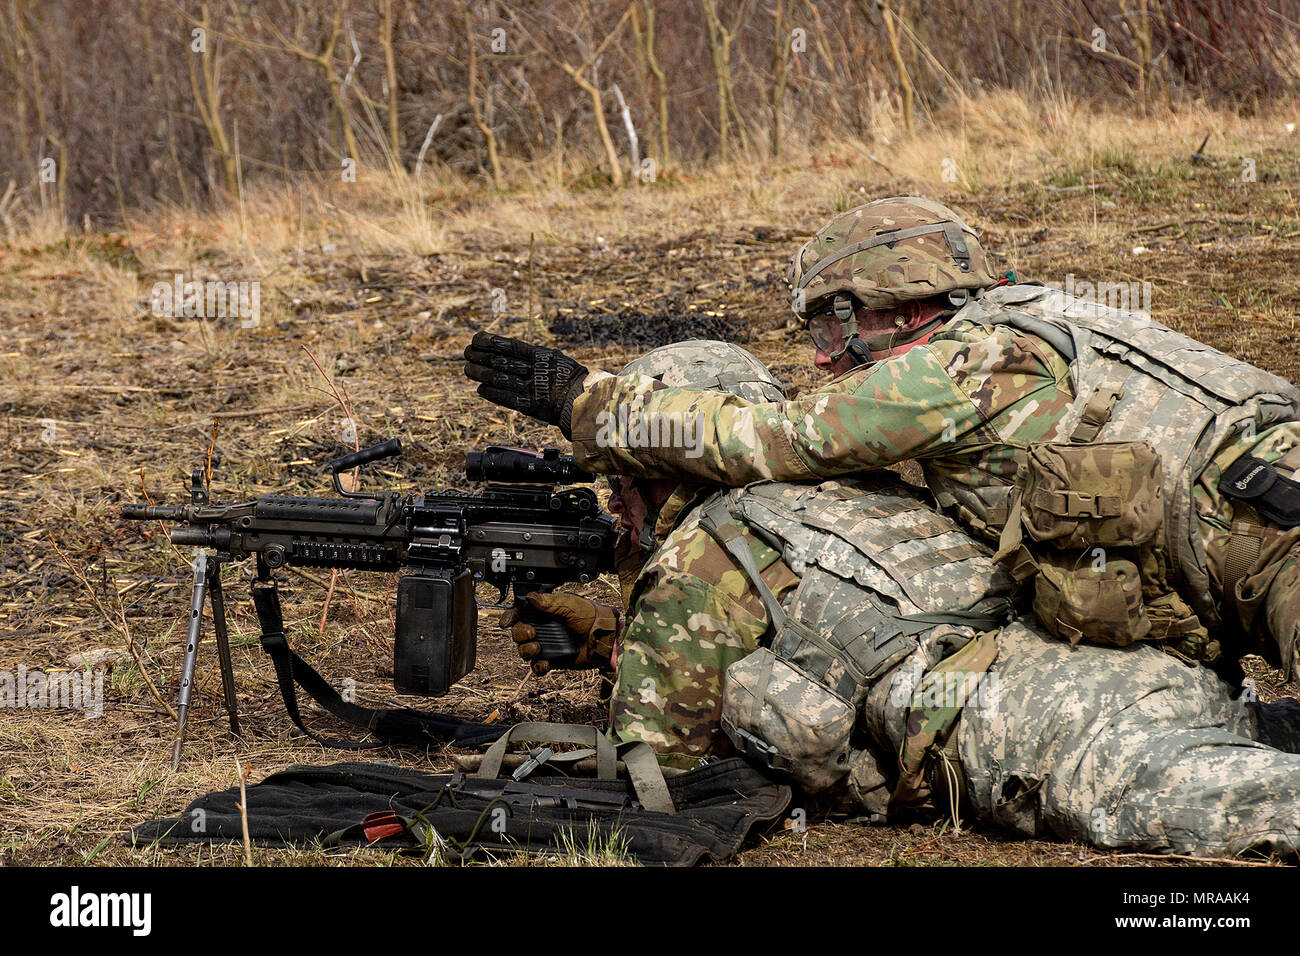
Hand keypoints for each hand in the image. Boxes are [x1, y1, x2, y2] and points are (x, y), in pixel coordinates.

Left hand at [463, 332, 588, 436]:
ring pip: (500, 379)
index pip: (510, 346)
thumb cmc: (569, 378)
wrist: (584, 400)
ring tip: (468, 368)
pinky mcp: (531, 405)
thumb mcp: (554, 359)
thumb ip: (533, 356)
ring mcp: (533, 388)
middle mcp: (536, 371)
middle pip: (502, 361)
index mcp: (541, 356)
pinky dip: (492, 393)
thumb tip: (507, 350)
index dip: (491, 342)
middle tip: (467, 352)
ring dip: (481, 373)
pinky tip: (480, 388)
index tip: (476, 339)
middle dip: (481, 356)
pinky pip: (507, 398)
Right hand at [499, 592, 619, 675]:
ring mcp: (547, 645)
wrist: (604, 637)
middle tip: (531, 633)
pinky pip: (537, 666)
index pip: (520, 614)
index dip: (510, 617)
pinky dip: (537, 666)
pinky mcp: (553, 660)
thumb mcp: (569, 603)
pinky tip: (544, 662)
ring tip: (538, 647)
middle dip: (520, 634)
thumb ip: (548, 602)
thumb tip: (530, 597)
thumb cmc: (591, 616)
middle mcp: (542, 628)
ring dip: (526, 650)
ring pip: (524, 651)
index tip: (507, 621)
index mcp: (544, 612)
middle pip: (518, 633)